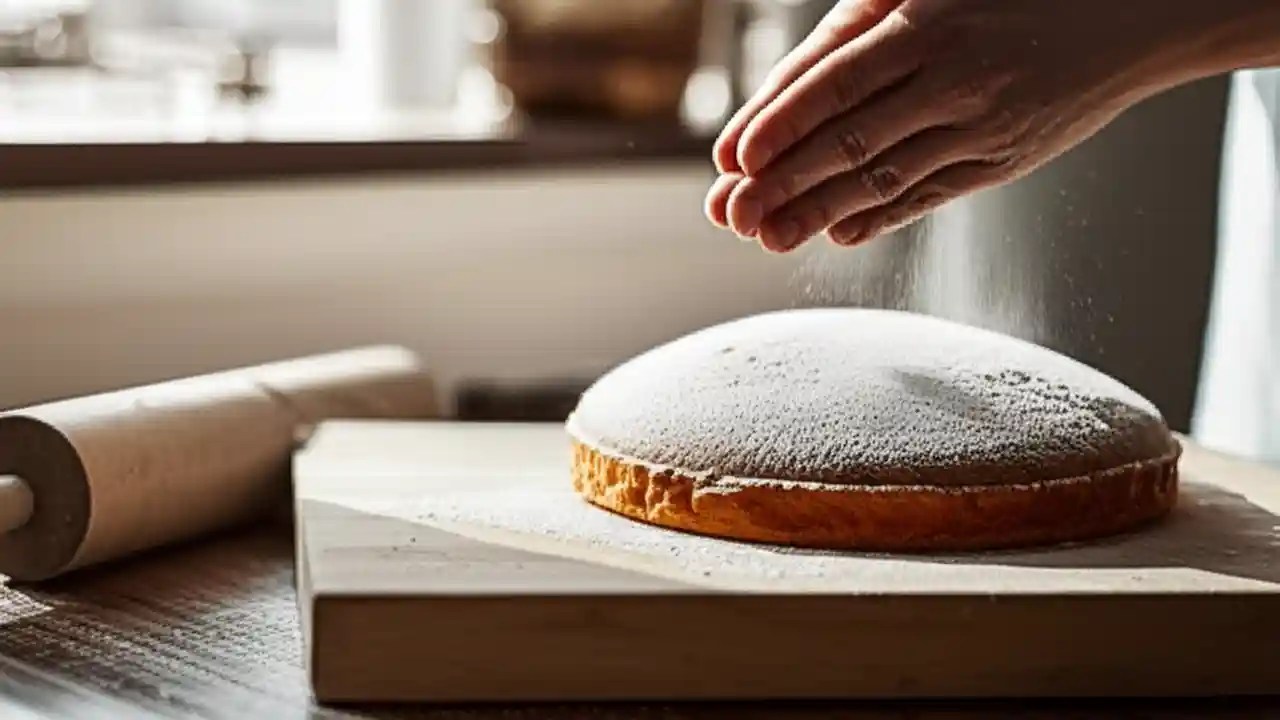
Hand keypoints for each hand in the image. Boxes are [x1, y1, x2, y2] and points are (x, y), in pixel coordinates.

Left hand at [705, 0, 1207, 252]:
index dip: (779, 124)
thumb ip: (864, 20)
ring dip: (817, 212)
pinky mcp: (1005, 161)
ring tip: (764, 237)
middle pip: (848, 142)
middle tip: (728, 214)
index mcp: (929, 24)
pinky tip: (838, 235)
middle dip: (781, 182)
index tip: (731, 159)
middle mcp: (955, 81)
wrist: (1138, 12)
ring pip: (884, 178)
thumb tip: (789, 81)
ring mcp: (983, 128)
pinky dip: (882, 217)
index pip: (834, 84)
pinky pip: (933, 195)